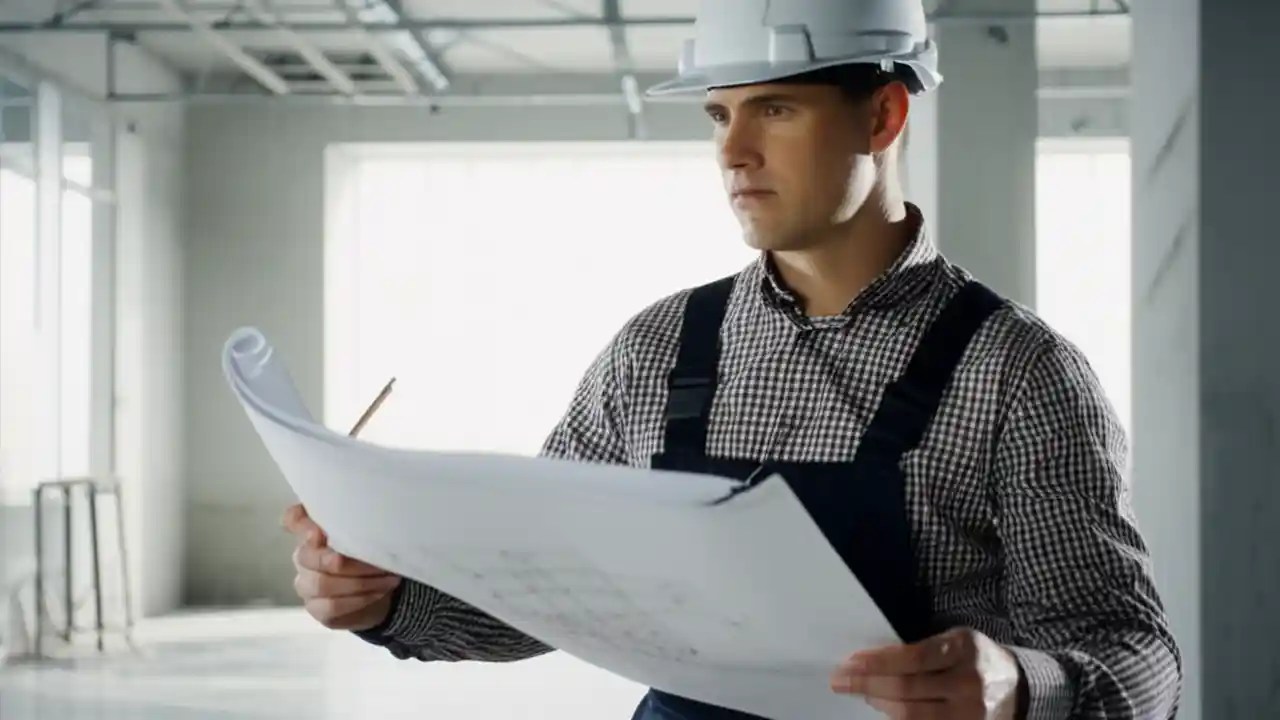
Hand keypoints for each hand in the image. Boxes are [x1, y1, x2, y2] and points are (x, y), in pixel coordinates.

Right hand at [281, 503, 401, 631]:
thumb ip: (361, 526)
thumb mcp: (368, 536)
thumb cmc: (369, 556)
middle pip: (307, 556)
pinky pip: (332, 606)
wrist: (378, 591)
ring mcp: (306, 584)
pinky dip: (359, 599)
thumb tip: (374, 519)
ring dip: (360, 581)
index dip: (301, 524)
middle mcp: (303, 556)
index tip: (319, 533)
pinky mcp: (316, 608)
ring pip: (321, 584)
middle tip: (371, 559)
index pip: (294, 519)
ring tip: (388, 578)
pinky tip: (378, 592)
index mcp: (312, 531)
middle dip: (341, 560)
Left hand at [830, 627, 1023, 719]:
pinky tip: (884, 710)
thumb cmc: (976, 657)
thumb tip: (873, 661)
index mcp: (964, 650)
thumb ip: (921, 649)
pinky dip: (899, 719)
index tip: (850, 662)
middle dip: (867, 685)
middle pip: (907, 690)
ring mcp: (970, 714)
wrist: (1019, 687)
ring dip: (880, 704)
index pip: (912, 659)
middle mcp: (968, 683)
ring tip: (862, 694)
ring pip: (913, 715)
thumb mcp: (955, 640)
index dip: (877, 662)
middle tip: (841, 681)